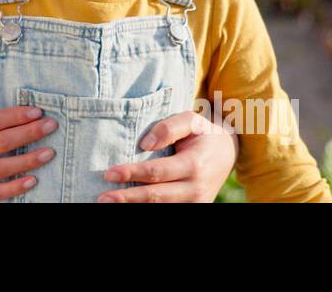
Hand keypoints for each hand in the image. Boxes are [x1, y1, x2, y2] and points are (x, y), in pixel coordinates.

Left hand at [97, 111, 237, 202]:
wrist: (228, 152)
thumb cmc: (204, 133)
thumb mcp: (192, 120)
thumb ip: (169, 127)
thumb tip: (145, 144)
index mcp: (195, 165)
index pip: (157, 172)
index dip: (132, 174)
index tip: (109, 174)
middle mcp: (196, 189)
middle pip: (156, 197)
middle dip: (127, 198)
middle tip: (102, 198)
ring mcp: (196, 203)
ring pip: (161, 209)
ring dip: (134, 207)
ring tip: (110, 205)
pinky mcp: (194, 209)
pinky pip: (168, 212)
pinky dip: (148, 210)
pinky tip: (129, 206)